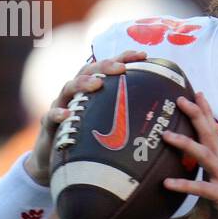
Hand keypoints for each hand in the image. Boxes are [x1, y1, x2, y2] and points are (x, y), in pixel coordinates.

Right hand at [24, 50, 148, 186]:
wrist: (56, 163)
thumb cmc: (89, 143)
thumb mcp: (111, 128)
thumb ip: (131, 119)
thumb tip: (167, 120)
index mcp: (92, 91)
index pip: (108, 69)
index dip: (124, 58)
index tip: (143, 55)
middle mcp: (76, 94)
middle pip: (88, 71)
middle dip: (104, 66)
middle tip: (121, 68)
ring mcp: (61, 107)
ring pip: (69, 88)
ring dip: (83, 83)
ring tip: (97, 84)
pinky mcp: (49, 126)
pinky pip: (51, 117)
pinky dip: (59, 114)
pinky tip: (67, 114)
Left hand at [154, 92, 217, 218]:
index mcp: (217, 170)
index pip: (210, 137)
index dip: (204, 116)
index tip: (194, 95)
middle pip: (210, 135)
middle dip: (197, 115)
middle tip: (181, 97)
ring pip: (207, 155)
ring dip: (187, 143)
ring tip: (167, 135)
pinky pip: (202, 188)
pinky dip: (185, 184)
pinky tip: (167, 183)